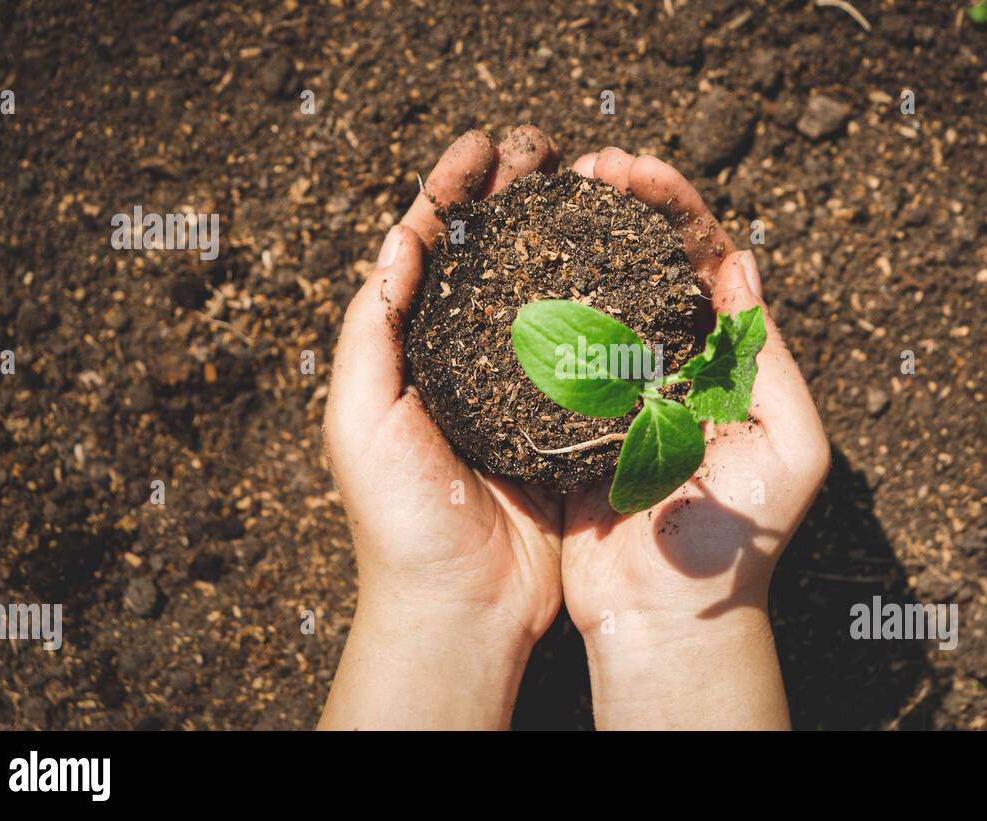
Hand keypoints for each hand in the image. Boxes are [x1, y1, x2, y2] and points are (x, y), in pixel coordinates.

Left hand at [319, 128, 563, 728]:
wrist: (462, 607)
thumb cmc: (399, 520)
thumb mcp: (360, 420)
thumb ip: (372, 334)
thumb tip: (399, 240)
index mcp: (413, 353)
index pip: (430, 250)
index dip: (453, 191)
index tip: (485, 146)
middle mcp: (468, 360)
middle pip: (493, 258)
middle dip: (515, 197)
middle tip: (547, 151)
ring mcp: (523, 387)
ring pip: (545, 290)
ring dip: (564, 234)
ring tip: (590, 185)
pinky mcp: (569, 421)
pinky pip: (589, 349)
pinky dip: (605, 302)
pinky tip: (625, 266)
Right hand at [560, 149, 830, 728]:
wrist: (669, 619)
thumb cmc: (737, 544)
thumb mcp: (789, 447)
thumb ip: (768, 359)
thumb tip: (744, 262)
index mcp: (727, 361)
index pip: (705, 261)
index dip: (675, 207)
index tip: (636, 171)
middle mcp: (672, 363)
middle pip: (647, 262)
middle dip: (623, 204)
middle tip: (588, 164)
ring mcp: (618, 387)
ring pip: (597, 292)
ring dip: (577, 238)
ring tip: (549, 192)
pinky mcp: (569, 419)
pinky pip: (555, 348)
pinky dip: (540, 302)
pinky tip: (517, 266)